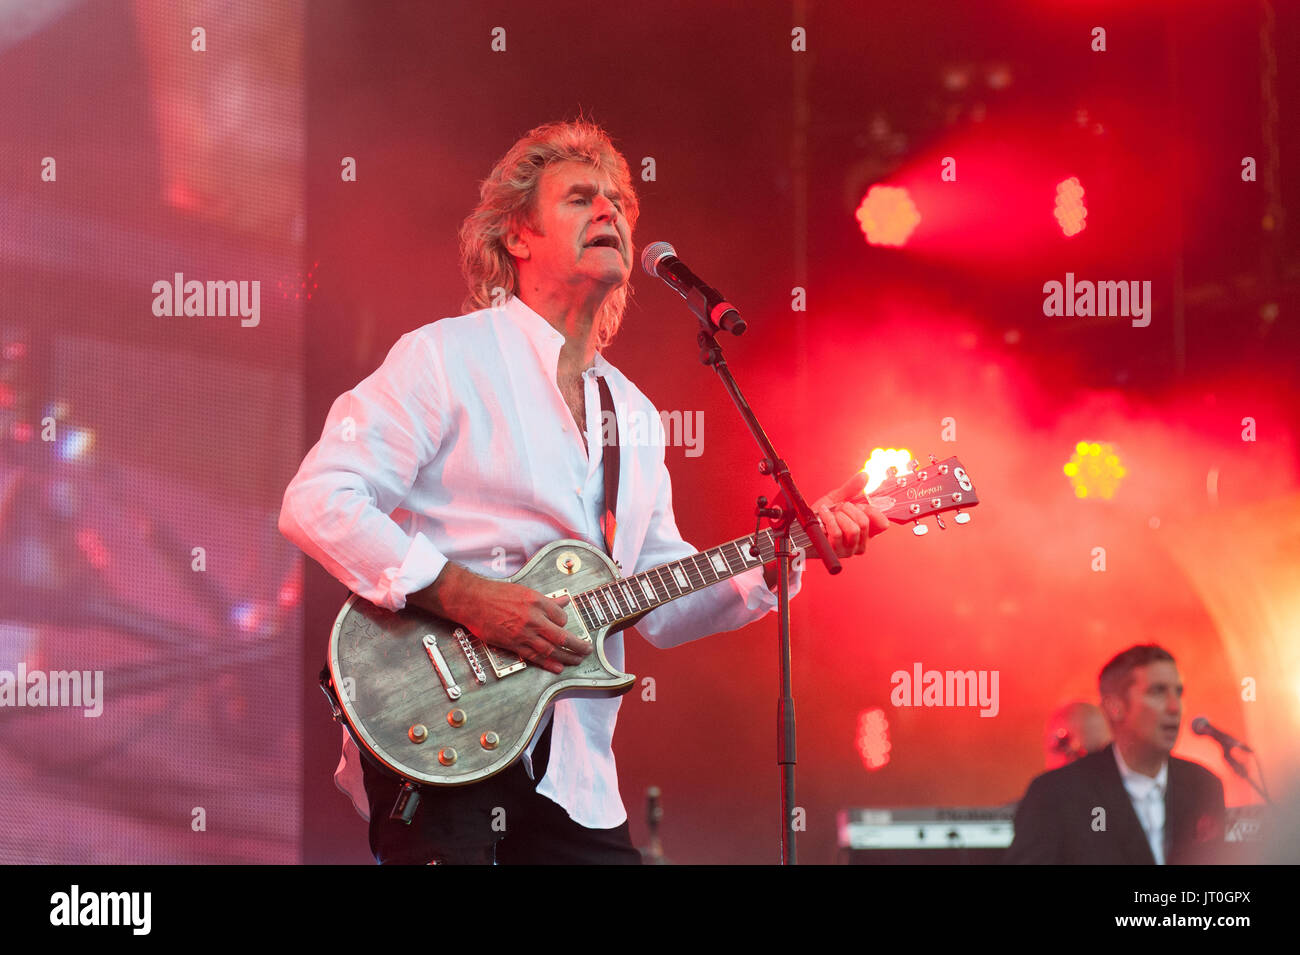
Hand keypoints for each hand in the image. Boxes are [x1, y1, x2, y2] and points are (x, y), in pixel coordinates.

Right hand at [410, 564, 592, 673]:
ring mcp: (523, 632)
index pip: (561, 616)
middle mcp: (532, 617)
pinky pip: (534, 656)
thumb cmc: (496, 593)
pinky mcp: (512, 643)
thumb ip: (546, 600)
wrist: (472, 600)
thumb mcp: (525, 591)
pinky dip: (548, 663)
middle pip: (561, 635)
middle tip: (587, 649)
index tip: (566, 627)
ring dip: (567, 656)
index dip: (566, 624)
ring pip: (551, 648)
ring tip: (577, 660)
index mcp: (537, 601)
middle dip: (577, 644)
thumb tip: (564, 601)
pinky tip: (558, 666)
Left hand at [810, 470, 888, 558]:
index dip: (873, 511)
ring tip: (830, 513)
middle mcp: (860, 544)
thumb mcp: (838, 499)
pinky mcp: (834, 552)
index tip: (861, 505)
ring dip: (839, 516)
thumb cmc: (822, 517)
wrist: (801, 528)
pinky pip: (837, 533)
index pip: (883, 524)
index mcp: (866, 532)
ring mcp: (848, 550)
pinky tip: (823, 514)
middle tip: (839, 508)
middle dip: (849, 509)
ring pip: (853, 530)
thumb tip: (865, 475)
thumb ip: (852, 488)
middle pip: (865, 523)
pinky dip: (828, 519)